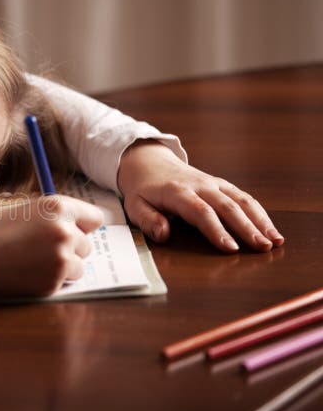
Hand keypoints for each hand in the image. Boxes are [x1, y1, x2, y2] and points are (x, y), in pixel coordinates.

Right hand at [0, 196, 103, 296]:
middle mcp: (65, 232)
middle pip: (86, 244)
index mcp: (57, 207)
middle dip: (70, 248)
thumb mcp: (21, 210)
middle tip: (42, 250)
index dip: (82, 226)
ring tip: (33, 263)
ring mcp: (61, 259)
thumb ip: (49, 217)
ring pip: (78, 266)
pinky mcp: (53, 283)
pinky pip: (63, 283)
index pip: (94, 218)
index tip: (76, 231)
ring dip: (62, 267)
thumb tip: (70, 226)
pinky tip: (26, 274)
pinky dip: (49, 281)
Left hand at [117, 140, 283, 252]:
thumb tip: (163, 233)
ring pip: (241, 200)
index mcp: (177, 192)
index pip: (200, 211)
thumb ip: (147, 219)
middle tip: (263, 247)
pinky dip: (259, 213)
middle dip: (247, 227)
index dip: (216, 230)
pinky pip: (243, 197)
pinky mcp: (222, 185)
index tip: (230, 248)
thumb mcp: (134, 205)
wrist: (149, 163)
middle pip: (227, 206)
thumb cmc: (142, 189)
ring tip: (275, 241)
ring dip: (260, 220)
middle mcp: (200, 185)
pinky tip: (270, 229)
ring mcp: (214, 183)